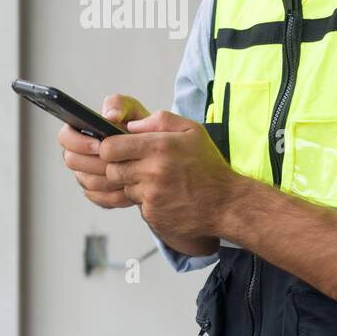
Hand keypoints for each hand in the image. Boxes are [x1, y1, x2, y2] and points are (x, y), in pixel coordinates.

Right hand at [58, 94, 149, 208]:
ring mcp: (87, 175)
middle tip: (115, 160)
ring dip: (107, 177)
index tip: (99, 144)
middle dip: (94, 161)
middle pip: (72, 161)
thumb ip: (119, 105)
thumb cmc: (139, 128)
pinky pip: (100, 198)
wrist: (155, 154)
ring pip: (87, 181)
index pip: (65, 136)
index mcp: (81, 131)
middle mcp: (80, 154)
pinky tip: (130, 185)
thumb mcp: (132, 110)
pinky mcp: (99, 193)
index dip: (78, 142)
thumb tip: (110, 116)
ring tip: (126, 171)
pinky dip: (116, 193)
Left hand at [98, 109, 237, 241]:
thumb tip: (131, 125)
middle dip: (119, 166)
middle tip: (138, 165)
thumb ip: (160, 120)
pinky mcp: (152, 215)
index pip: (110, 147)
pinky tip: (165, 196)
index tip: (120, 148)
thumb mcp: (192, 131)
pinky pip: (137, 204)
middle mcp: (152, 172)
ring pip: (124, 187)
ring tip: (157, 181)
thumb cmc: (208, 165)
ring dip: (134, 184)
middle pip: (111, 169)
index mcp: (159, 147)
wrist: (226, 204)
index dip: (110, 147)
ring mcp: (151, 196)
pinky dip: (147, 200)